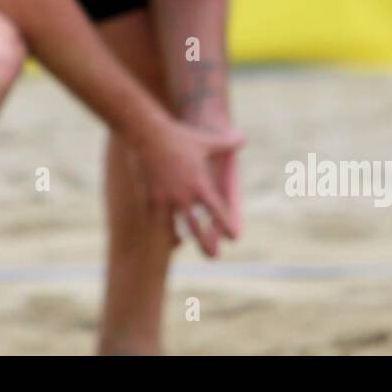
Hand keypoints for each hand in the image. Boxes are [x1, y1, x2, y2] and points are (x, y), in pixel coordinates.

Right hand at [134, 119, 244, 255]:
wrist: (148, 135)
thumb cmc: (179, 137)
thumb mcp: (206, 141)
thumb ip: (226, 143)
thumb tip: (243, 138)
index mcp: (200, 187)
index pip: (218, 213)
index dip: (226, 227)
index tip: (232, 237)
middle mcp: (183, 197)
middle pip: (196, 229)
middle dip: (205, 245)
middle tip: (213, 257)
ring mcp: (164, 199)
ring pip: (170, 227)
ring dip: (175, 237)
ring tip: (178, 243)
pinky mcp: (148, 196)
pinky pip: (153, 216)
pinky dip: (156, 222)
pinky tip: (157, 224)